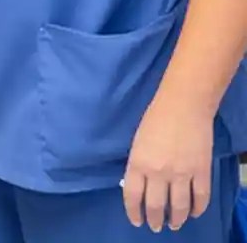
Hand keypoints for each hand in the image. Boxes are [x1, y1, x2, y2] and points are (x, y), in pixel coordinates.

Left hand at [122, 96, 214, 231]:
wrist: (184, 106)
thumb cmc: (155, 119)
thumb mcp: (137, 144)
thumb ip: (138, 166)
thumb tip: (140, 185)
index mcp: (137, 164)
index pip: (132, 196)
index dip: (134, 212)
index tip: (137, 221)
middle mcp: (158, 173)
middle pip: (156, 206)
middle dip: (156, 220)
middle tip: (156, 227)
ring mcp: (182, 174)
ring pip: (180, 206)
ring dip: (177, 219)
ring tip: (175, 225)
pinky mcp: (202, 171)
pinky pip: (201, 197)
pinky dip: (198, 209)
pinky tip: (195, 213)